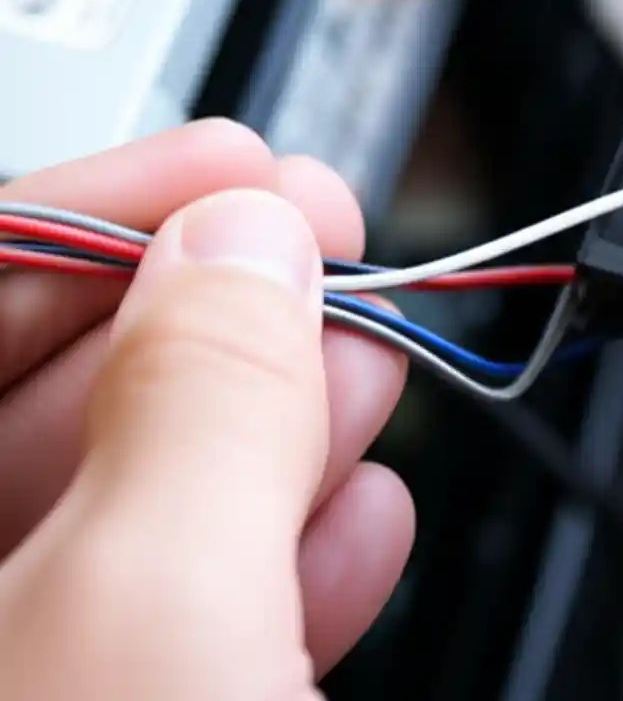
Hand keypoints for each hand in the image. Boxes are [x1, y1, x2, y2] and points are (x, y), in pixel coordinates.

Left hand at [0, 121, 411, 696]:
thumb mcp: (158, 609)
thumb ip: (201, 405)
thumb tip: (246, 253)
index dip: (97, 221)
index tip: (232, 172)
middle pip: (53, 399)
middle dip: (212, 311)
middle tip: (320, 246)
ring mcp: (52, 685)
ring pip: (145, 513)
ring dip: (279, 426)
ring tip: (373, 361)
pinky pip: (206, 626)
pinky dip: (296, 560)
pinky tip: (364, 515)